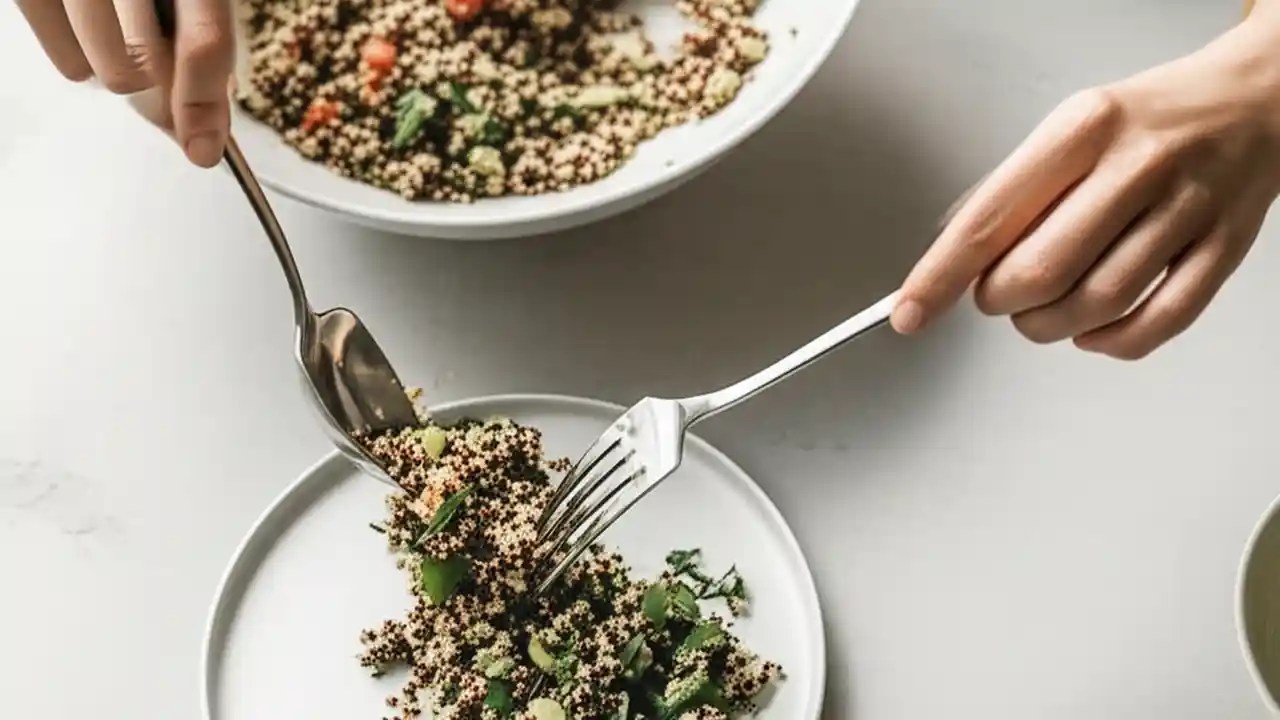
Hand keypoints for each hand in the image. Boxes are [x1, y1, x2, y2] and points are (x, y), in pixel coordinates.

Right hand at [16, 0, 234, 166]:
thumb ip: (205, 46)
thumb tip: (209, 125)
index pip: (204, 43)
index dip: (205, 105)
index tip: (204, 149)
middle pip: (147, 68)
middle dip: (164, 93)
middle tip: (170, 87)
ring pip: (106, 74)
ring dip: (124, 74)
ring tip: (127, 38)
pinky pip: (69, 67)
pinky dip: (86, 64)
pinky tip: (94, 33)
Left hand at [893, 7, 1279, 359]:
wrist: (1255, 100)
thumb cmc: (1146, 122)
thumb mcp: (1070, 129)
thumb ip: (1014, 194)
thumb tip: (950, 262)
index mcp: (1083, 129)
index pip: (989, 219)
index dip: (940, 276)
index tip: (909, 311)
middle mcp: (1137, 166)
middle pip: (1040, 271)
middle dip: (999, 300)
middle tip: (997, 295)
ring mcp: (1187, 210)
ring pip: (1095, 304)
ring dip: (1048, 326)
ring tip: (1040, 310)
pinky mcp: (1225, 249)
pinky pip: (1157, 324)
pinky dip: (1110, 342)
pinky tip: (1092, 328)